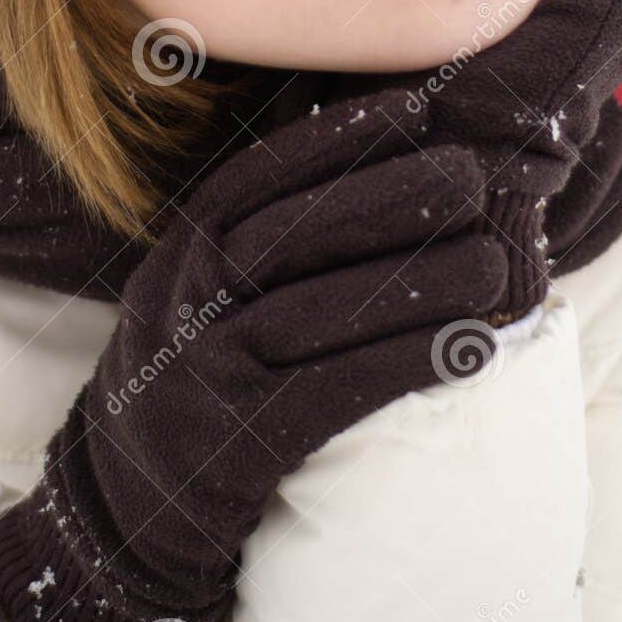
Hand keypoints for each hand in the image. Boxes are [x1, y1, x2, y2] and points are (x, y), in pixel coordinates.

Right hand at [0, 78, 503, 621]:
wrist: (126, 515)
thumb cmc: (196, 381)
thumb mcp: (200, 298)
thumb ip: (257, 236)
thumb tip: (359, 152)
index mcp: (179, 255)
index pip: (253, 177)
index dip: (334, 136)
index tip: (413, 106)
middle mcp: (181, 301)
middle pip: (289, 233)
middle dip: (388, 194)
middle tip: (471, 172)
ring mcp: (202, 372)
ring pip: (316, 309)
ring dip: (415, 282)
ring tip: (495, 262)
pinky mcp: (236, 441)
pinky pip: (329, 392)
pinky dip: (403, 362)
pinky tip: (470, 346)